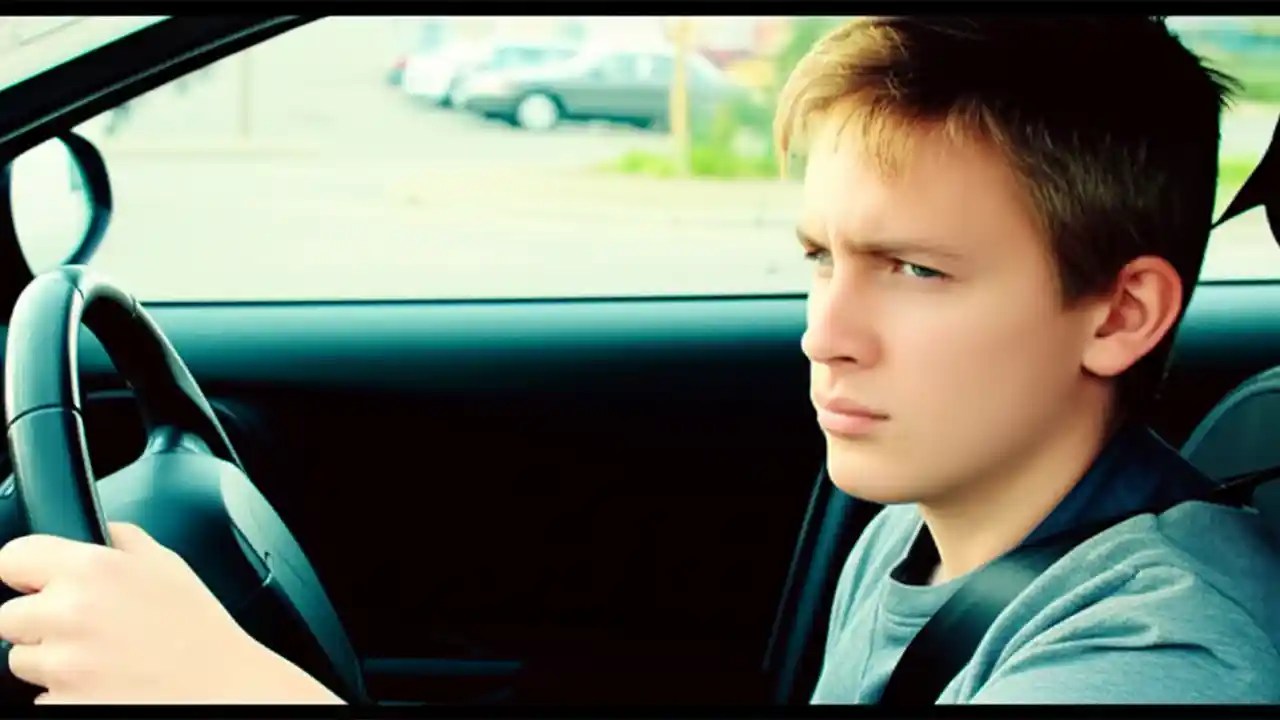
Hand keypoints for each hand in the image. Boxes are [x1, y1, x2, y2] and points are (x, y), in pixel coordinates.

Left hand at [0, 522, 342, 703]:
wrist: (220, 688)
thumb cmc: (198, 630)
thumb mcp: (167, 563)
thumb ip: (120, 538)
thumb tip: (93, 530)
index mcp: (93, 569)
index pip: (11, 557)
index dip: (25, 570)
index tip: (35, 580)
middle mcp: (69, 614)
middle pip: (9, 615)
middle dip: (39, 621)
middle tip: (84, 626)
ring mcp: (62, 665)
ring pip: (21, 659)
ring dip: (51, 658)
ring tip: (101, 656)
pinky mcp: (61, 703)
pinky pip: (41, 695)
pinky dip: (65, 690)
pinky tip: (103, 680)